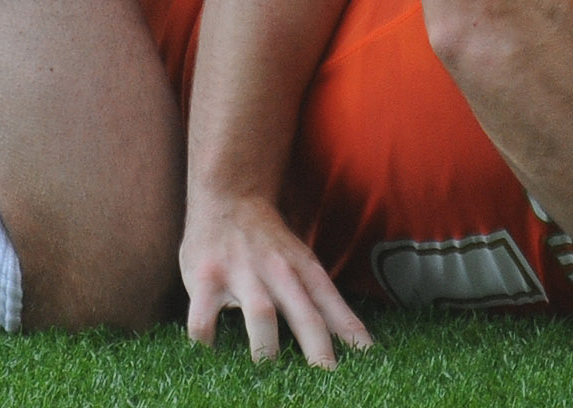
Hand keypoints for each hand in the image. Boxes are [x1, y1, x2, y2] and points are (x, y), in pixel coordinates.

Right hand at [181, 194, 373, 368]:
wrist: (228, 194)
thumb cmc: (268, 240)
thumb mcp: (300, 260)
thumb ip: (317, 298)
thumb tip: (346, 341)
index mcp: (304, 268)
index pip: (333, 306)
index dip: (351, 335)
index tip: (369, 362)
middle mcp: (277, 270)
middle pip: (304, 313)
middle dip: (318, 350)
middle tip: (328, 379)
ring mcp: (240, 273)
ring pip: (261, 314)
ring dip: (267, 348)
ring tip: (269, 376)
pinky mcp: (205, 279)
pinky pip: (203, 320)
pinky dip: (207, 345)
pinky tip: (211, 360)